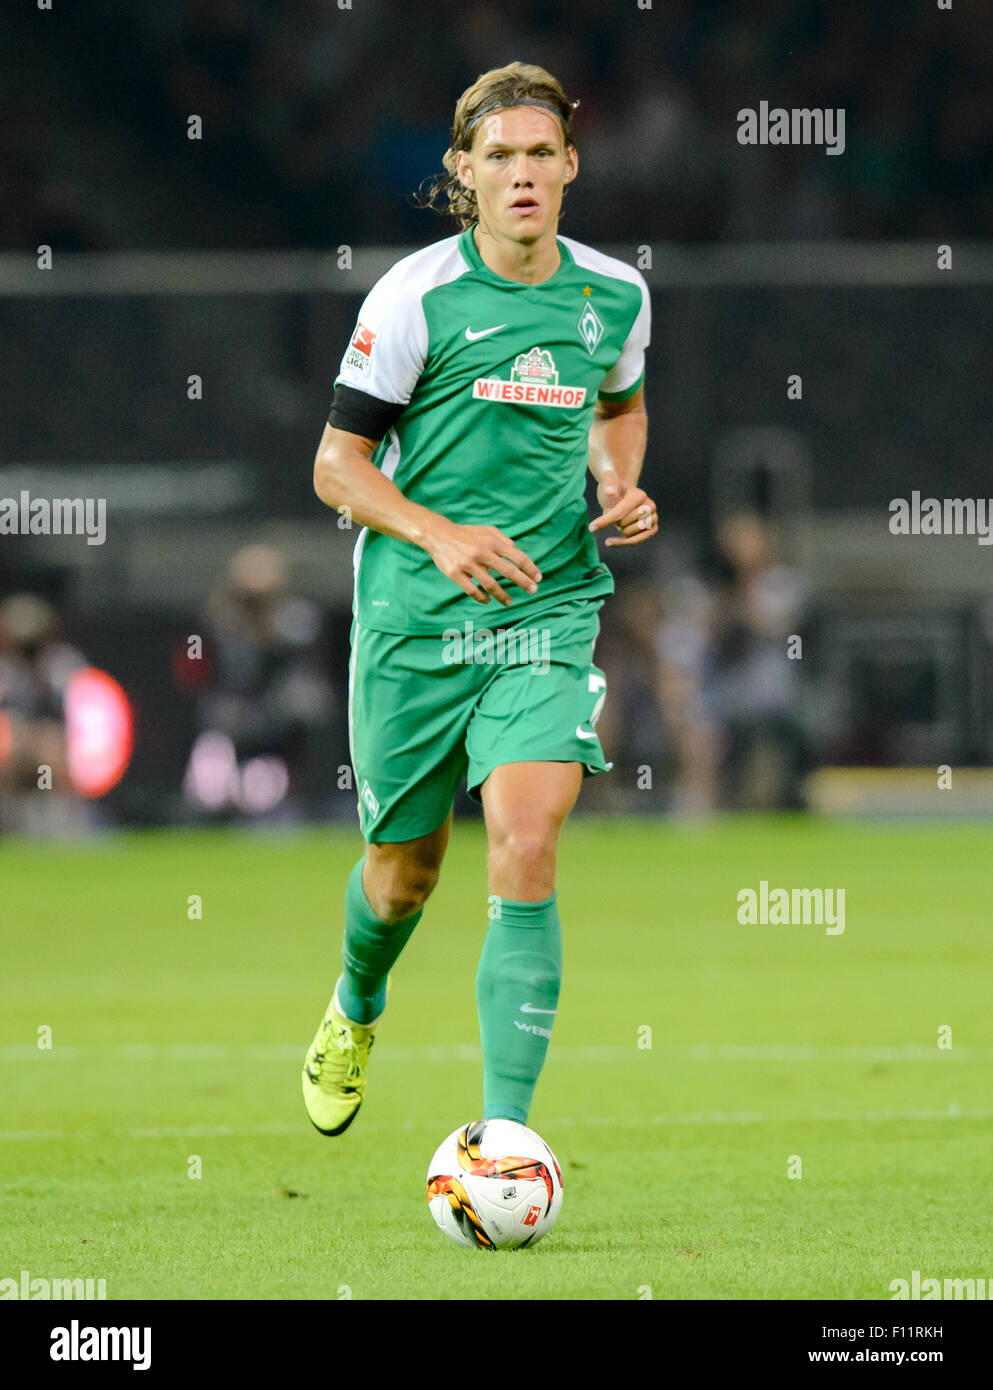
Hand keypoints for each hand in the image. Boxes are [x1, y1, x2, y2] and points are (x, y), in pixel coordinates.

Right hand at [423, 518, 540, 605]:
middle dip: (523, 582)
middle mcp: (482, 553)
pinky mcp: (456, 574)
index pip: (517, 556)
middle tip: (533, 591)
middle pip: (508, 571)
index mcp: (492, 542)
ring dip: (503, 595)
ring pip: (490, 585)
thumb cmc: (466, 533)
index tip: (538, 578)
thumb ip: (503, 539)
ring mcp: (468, 564)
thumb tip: (516, 550)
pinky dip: (481, 597)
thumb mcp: (487, 530)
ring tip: (509, 601)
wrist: (438, 535)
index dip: (530, 568)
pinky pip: (472, 590)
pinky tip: (488, 600)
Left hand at [588, 469, 657, 545]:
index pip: (620, 513)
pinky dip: (622, 543)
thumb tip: (610, 492)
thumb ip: (608, 483)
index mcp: (640, 495)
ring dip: (619, 529)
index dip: (604, 521)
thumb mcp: (608, 481)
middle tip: (612, 513)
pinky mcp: (652, 529)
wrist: (622, 494)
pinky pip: (636, 541)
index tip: (591, 528)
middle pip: (623, 524)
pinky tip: (610, 541)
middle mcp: (650, 506)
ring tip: (618, 520)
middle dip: (614, 521)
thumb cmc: (613, 487)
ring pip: (629, 534)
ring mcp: (653, 518)